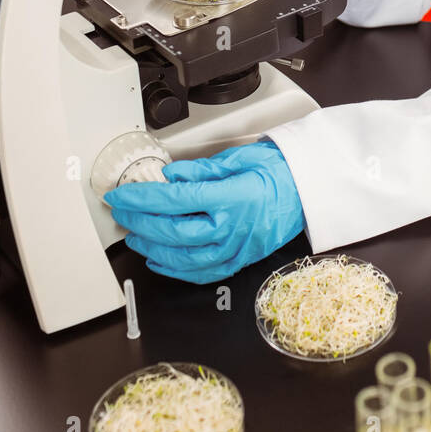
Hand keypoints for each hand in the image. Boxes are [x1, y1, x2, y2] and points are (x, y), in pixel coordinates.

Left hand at [105, 140, 303, 283]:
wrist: (310, 192)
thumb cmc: (280, 172)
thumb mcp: (241, 158)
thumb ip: (201, 170)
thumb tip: (170, 176)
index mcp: (231, 198)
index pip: (174, 200)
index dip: (142, 198)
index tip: (121, 194)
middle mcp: (232, 228)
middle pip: (173, 231)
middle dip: (139, 222)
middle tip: (121, 211)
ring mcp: (236, 249)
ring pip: (183, 258)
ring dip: (152, 248)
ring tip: (134, 236)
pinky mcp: (240, 260)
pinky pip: (202, 273)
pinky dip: (175, 270)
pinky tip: (159, 261)